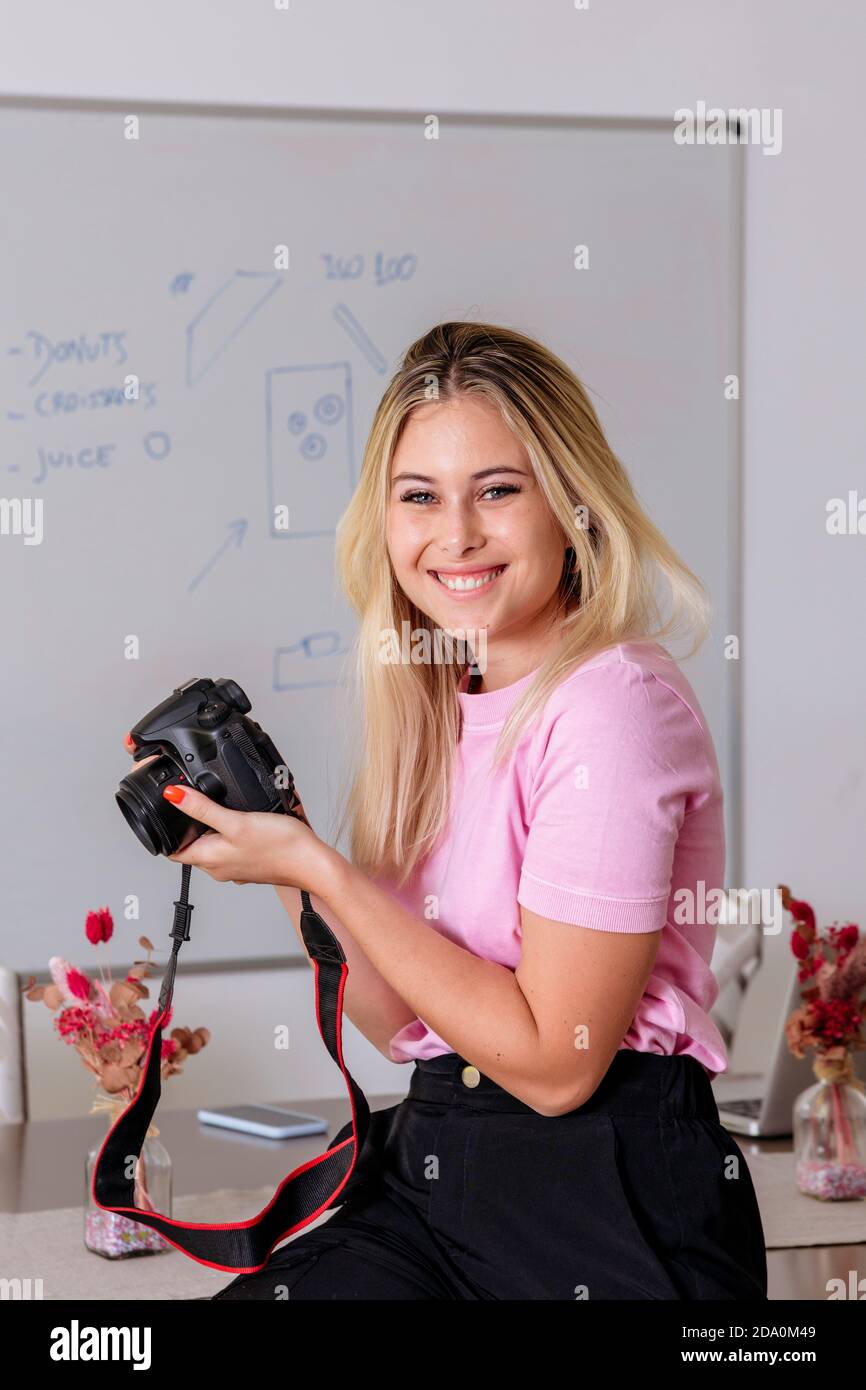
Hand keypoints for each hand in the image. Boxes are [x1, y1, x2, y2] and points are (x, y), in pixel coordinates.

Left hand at [121, 731, 322, 889]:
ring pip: (213, 846)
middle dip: (190, 826)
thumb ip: (202, 808)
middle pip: (192, 846)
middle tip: (197, 802)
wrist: (312, 863)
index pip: (173, 850)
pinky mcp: (251, 863)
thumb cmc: (279, 847)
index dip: (166, 832)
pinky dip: (231, 834)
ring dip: (212, 828)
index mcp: (209, 860)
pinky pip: (232, 848)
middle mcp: (219, 867)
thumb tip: (173, 796)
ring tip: (223, 808)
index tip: (167, 811)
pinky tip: (245, 821)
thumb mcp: (235, 821)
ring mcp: (236, 867)